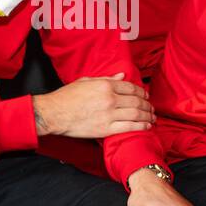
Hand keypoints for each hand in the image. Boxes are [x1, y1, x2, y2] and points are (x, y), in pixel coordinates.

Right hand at [32, 73, 152, 138]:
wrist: (54, 114)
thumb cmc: (67, 97)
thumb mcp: (86, 81)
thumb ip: (106, 78)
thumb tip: (122, 76)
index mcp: (105, 85)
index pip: (131, 87)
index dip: (142, 92)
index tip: (146, 96)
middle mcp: (110, 99)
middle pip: (137, 101)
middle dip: (148, 105)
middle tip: (152, 108)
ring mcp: (108, 115)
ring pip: (136, 114)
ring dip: (148, 116)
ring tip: (152, 117)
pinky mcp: (105, 129)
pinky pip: (129, 127)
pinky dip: (141, 126)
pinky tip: (146, 126)